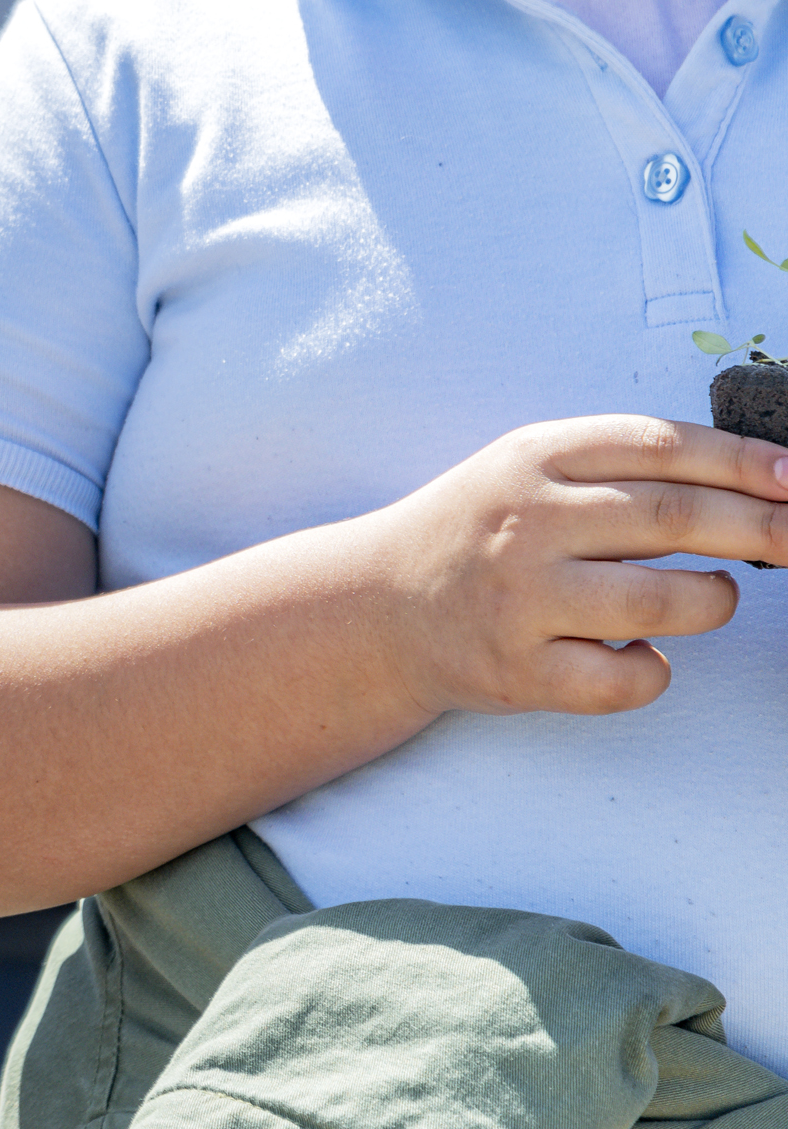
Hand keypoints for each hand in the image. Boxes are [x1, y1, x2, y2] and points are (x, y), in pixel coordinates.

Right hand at [362, 415, 787, 718]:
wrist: (378, 608)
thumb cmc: (479, 535)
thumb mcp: (527, 471)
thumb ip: (620, 468)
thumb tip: (757, 483)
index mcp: (532, 460)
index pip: (660, 447)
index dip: (744, 460)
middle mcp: (525, 523)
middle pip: (676, 519)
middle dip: (764, 529)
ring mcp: (520, 600)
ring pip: (663, 604)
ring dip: (712, 602)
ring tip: (710, 596)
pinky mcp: (519, 671)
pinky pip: (625, 681)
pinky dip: (653, 672)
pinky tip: (639, 657)